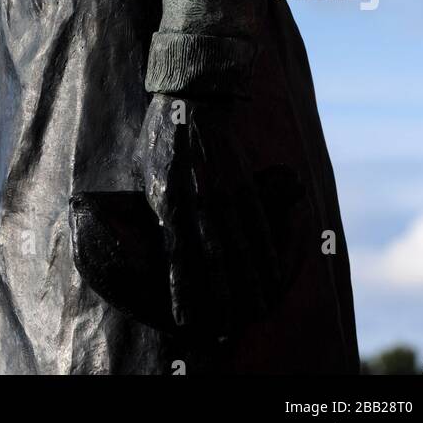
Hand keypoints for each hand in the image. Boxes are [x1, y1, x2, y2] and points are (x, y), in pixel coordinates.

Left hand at [135, 93, 283, 340]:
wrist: (192, 94)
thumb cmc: (162, 135)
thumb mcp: (149, 171)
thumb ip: (157, 206)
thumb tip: (162, 238)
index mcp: (171, 196)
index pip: (178, 253)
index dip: (183, 288)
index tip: (185, 318)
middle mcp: (201, 197)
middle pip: (214, 257)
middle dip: (221, 295)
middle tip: (225, 327)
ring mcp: (227, 189)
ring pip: (242, 244)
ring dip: (249, 280)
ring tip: (256, 309)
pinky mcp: (246, 180)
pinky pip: (259, 221)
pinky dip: (268, 248)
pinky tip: (274, 269)